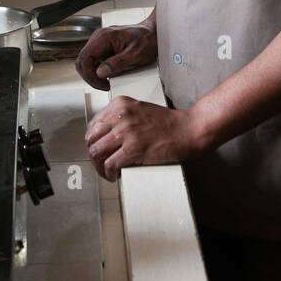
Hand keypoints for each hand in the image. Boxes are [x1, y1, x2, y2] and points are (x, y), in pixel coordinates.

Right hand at [75, 23, 157, 91]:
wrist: (154, 32)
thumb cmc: (147, 39)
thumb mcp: (135, 54)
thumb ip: (117, 63)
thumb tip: (101, 72)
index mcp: (103, 37)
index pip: (85, 58)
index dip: (90, 74)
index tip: (101, 83)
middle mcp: (99, 38)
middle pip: (82, 61)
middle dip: (90, 76)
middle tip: (103, 85)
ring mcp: (100, 42)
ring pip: (87, 62)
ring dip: (94, 75)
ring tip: (106, 82)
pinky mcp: (103, 48)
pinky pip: (94, 61)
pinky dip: (99, 71)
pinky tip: (108, 76)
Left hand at [84, 96, 205, 180]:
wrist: (189, 129)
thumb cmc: (169, 123)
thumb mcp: (140, 110)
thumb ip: (122, 117)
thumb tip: (106, 135)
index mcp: (121, 104)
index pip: (93, 124)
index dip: (92, 140)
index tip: (97, 148)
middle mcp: (120, 116)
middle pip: (91, 139)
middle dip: (92, 154)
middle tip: (99, 162)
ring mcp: (126, 133)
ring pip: (96, 152)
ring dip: (98, 166)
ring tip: (106, 172)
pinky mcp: (133, 150)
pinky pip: (109, 164)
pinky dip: (109, 173)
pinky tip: (114, 176)